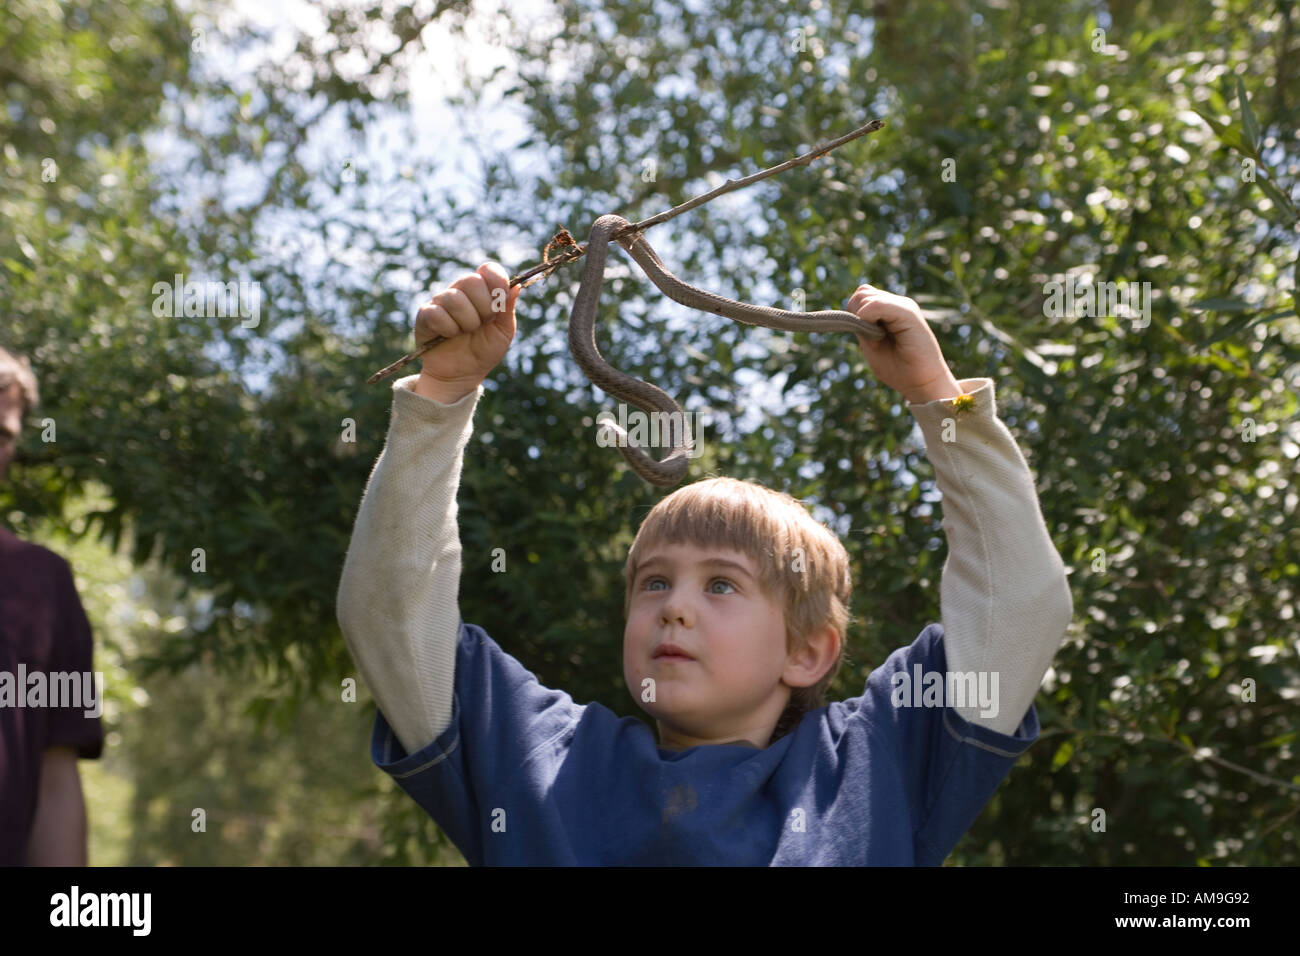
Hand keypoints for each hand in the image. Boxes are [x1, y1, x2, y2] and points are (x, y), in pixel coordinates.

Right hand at [414, 262, 519, 399]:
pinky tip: (449, 336)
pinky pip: (437, 314)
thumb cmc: (484, 351)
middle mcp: (461, 291)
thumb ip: (508, 310)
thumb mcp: (503, 332)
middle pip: (471, 281)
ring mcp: (441, 301)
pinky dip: (448, 330)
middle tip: (482, 324)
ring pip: (455, 299)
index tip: (499, 302)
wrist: (462, 375)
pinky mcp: (425, 314)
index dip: (497, 282)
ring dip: (467, 323)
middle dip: (483, 308)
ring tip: (465, 333)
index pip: (489, 269)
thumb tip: (517, 287)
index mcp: (482, 291)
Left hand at [847, 283, 961, 402]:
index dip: (855, 315)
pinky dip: (869, 318)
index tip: (867, 338)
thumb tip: (851, 314)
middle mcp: (897, 303)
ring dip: (863, 318)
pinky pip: (877, 304)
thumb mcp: (872, 345)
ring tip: (879, 339)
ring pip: (865, 296)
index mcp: (889, 310)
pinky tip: (879, 335)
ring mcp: (903, 305)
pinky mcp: (908, 312)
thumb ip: (861, 328)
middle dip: (856, 315)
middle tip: (872, 339)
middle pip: (861, 293)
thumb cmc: (899, 368)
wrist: (923, 383)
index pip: (860, 297)